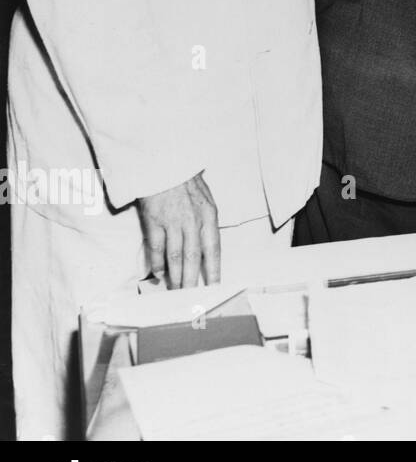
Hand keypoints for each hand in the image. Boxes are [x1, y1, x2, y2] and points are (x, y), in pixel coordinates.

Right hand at [137, 173, 220, 289]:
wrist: (166, 164)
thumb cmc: (187, 183)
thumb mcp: (206, 200)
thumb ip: (206, 223)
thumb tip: (205, 250)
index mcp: (209, 215)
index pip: (213, 248)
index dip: (215, 270)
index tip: (215, 286)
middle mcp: (192, 221)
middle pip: (194, 258)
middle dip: (192, 281)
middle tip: (191, 297)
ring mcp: (172, 222)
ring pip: (175, 257)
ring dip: (175, 276)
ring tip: (176, 290)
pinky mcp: (154, 221)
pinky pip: (156, 248)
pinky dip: (158, 263)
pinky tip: (160, 274)